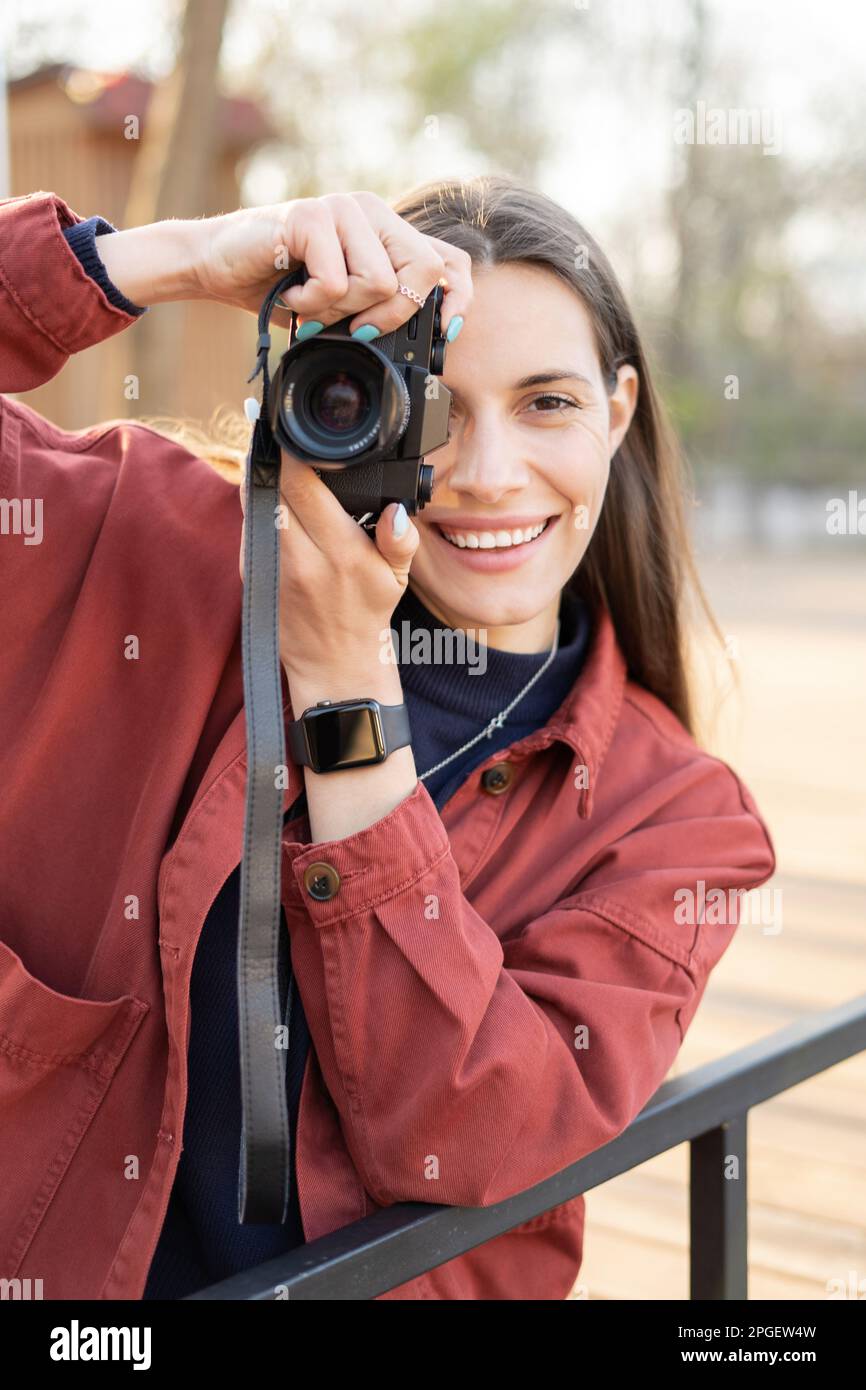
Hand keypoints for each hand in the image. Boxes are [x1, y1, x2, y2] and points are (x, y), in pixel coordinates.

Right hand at [195, 190, 471, 338]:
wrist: (217, 264)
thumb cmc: (280, 286)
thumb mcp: (342, 301)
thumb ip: (379, 304)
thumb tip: (427, 337)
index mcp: (384, 230)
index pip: (447, 258)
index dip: (457, 296)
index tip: (446, 332)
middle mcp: (370, 211)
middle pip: (422, 271)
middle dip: (391, 315)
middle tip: (353, 327)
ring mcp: (341, 207)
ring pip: (379, 282)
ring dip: (339, 310)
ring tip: (309, 303)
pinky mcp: (311, 215)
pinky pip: (335, 282)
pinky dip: (310, 304)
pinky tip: (290, 294)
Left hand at [239, 451, 420, 689]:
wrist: (332, 663)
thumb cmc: (366, 614)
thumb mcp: (396, 579)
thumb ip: (400, 542)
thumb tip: (397, 511)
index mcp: (341, 553)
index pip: (306, 487)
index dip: (296, 454)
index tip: (297, 433)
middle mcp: (301, 557)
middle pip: (274, 488)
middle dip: (275, 458)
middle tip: (280, 432)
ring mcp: (271, 566)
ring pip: (255, 502)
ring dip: (262, 476)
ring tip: (272, 452)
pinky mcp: (252, 573)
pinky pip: (249, 524)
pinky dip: (258, 503)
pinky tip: (269, 489)